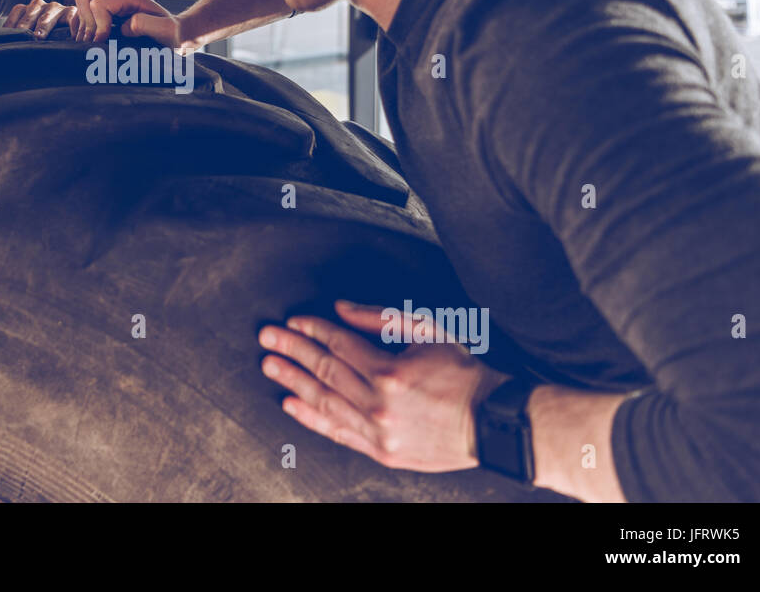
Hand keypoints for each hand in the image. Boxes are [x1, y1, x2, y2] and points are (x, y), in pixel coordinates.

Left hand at [0, 0, 77, 38]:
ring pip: (47, 15)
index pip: (17, 12)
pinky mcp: (71, 12)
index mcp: (27, 8)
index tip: (7, 35)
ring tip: (39, 37)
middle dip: (25, 25)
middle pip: (31, 13)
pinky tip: (69, 35)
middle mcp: (40, 5)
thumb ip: (19, 37)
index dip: (12, 24)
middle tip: (22, 36)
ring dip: (43, 26)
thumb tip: (6, 46)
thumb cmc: (43, 35)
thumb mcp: (29, 33)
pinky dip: (70, 24)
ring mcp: (56, 8)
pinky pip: (70, 16)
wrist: (67, 28)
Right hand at [71, 0, 181, 47]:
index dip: (98, 26)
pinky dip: (82, 23)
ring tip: (94, 42)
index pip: (98, 4)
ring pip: (81, 1)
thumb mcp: (166, 31)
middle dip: (87, 22)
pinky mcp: (108, 7)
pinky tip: (91, 38)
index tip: (104, 42)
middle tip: (97, 41)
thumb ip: (146, 24)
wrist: (178, 34)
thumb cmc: (174, 36)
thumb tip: (126, 24)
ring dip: (83, 23)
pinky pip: (84, 9)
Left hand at [258, 300, 510, 472]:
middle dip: (292, 351)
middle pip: (324, 371)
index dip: (312, 330)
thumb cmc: (463, 374)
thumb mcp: (428, 331)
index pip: (338, 344)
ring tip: (271, 367)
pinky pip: (338, 433)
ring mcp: (378, 430)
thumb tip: (340, 309)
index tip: (293, 322)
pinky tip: (292, 404)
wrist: (491, 422)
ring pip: (324, 403)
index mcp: (390, 371)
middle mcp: (378, 403)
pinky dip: (311, 418)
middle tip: (268, 339)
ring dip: (293, 382)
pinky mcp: (382, 451)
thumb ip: (380, 318)